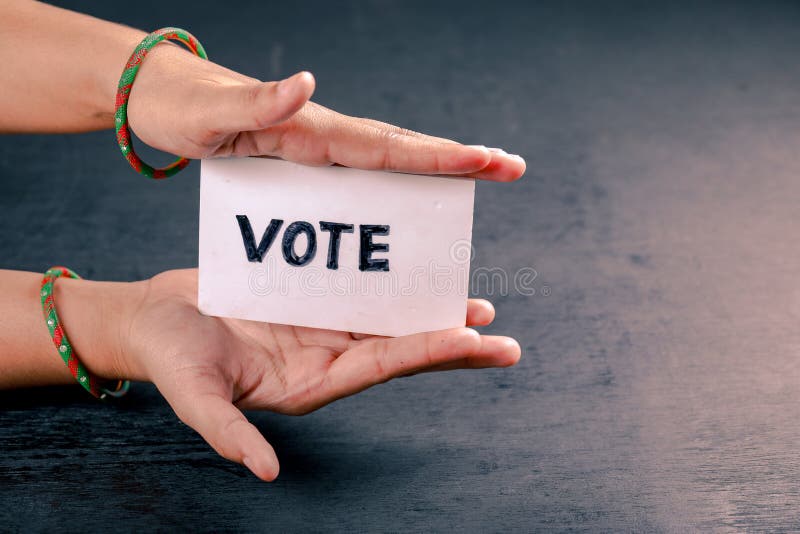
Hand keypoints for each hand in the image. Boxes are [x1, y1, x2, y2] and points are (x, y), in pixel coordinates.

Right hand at [113, 269, 519, 480]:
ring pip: (389, 319)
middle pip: (400, 350)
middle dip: (451, 345)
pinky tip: (423, 269)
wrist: (155, 320)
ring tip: (480, 305)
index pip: (380, 368)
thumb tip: (268, 475)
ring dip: (433, 312)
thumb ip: (229, 434)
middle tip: (503, 339)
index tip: (471, 341)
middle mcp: (326, 357)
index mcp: (310, 384)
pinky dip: (393, 281)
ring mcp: (321, 327)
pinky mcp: (310, 298)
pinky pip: (360, 287)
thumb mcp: (195, 396)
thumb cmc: (172, 360)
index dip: (426, 353)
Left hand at [126, 46, 525, 181]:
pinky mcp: (307, 162)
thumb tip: (307, 80)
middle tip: (511, 167)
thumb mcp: (213, 109)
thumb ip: (259, 98)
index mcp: (313, 130)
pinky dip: (396, 185)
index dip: (436, 157)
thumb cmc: (185, 107)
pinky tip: (411, 203)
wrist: (164, 100)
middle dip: (458, 159)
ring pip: (390, 162)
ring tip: (482, 181)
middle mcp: (327, 137)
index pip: (385, 146)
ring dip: (437, 172)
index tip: (484, 161)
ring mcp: (320, 149)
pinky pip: (361, 178)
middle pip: (404, 150)